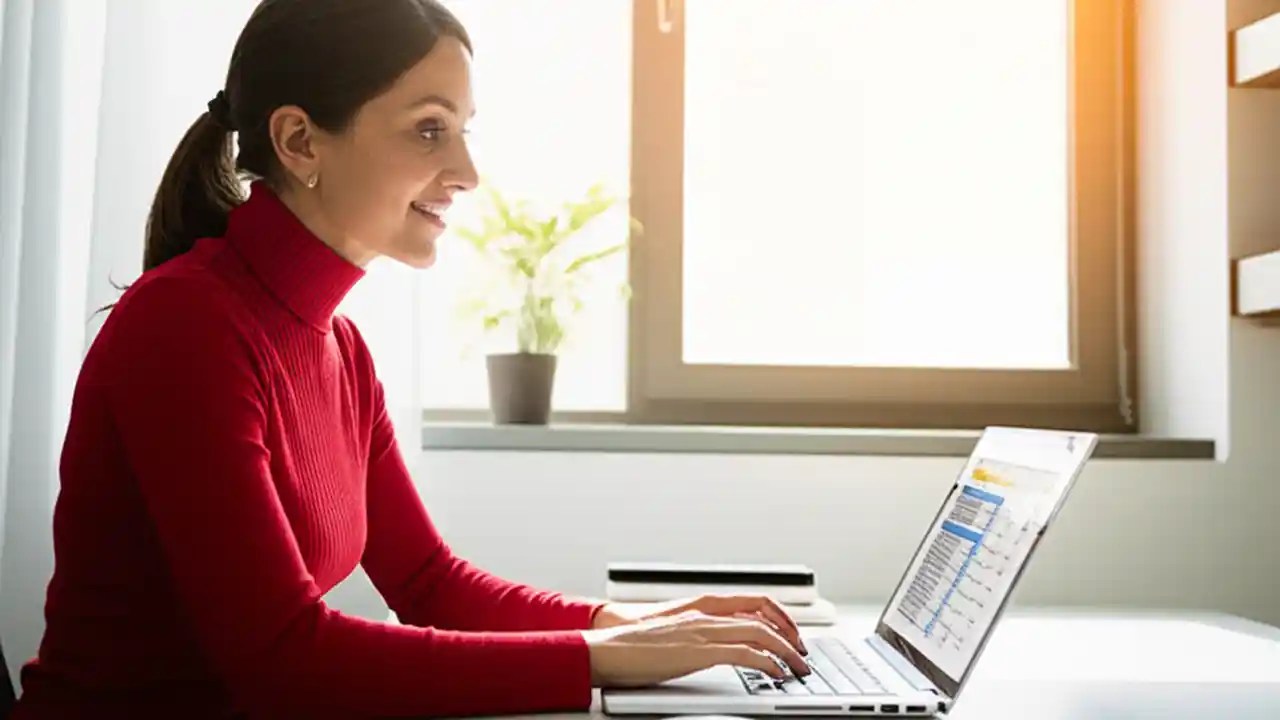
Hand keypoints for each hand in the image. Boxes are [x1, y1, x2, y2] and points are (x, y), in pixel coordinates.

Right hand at [581, 611, 810, 687]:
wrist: (610, 649)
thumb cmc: (635, 647)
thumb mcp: (675, 634)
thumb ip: (698, 634)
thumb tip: (718, 646)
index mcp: (701, 607)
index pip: (754, 601)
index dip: (779, 616)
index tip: (791, 633)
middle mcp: (707, 614)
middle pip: (763, 616)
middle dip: (790, 635)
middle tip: (802, 653)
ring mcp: (704, 631)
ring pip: (760, 633)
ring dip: (786, 650)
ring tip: (797, 666)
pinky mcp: (700, 652)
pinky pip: (745, 654)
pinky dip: (768, 663)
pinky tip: (776, 673)